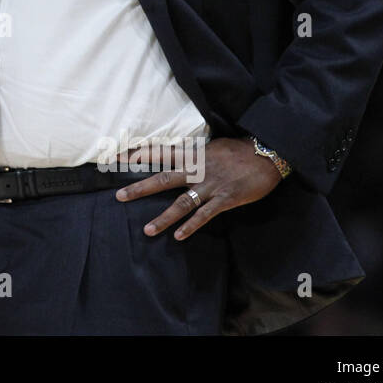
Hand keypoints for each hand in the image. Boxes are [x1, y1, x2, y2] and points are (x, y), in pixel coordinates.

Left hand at [115, 137, 282, 239]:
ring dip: (164, 217)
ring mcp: (210, 185)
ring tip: (147, 230)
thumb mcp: (211, 146)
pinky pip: (205, 215)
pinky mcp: (225, 199)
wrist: (267, 154)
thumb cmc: (239, 150)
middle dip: (140, 188)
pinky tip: (179, 236)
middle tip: (119, 196)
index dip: (136, 155)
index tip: (114, 158)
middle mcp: (197, 169)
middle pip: (163, 178)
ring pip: (182, 202)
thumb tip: (177, 155)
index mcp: (192, 154)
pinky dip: (191, 226)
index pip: (158, 152)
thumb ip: (193, 153)